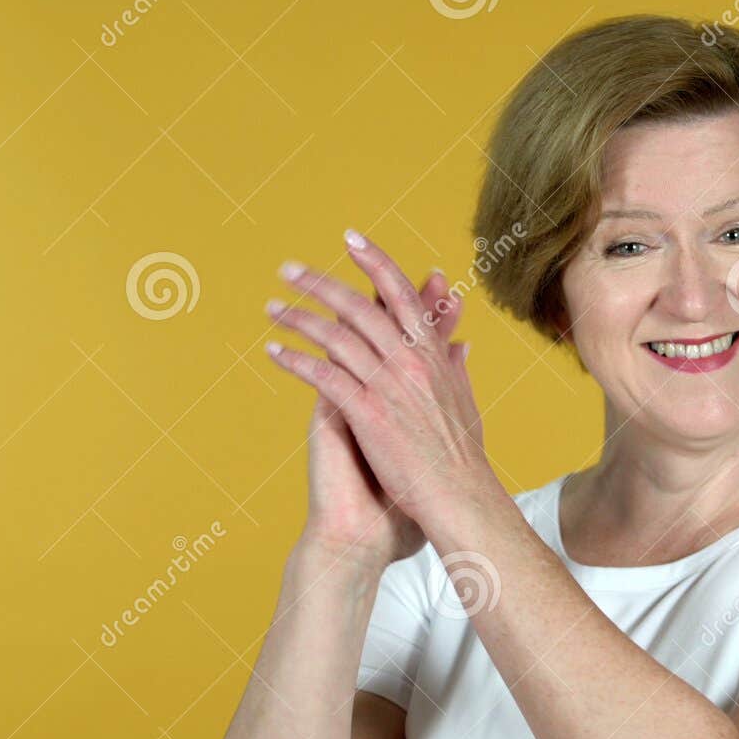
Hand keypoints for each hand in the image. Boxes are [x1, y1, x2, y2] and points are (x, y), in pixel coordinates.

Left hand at [265, 231, 491, 538]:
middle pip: (360, 306)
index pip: (402, 294)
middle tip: (288, 269)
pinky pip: (324, 376)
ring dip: (298, 318)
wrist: (461, 498)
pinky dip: (296, 361)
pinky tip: (274, 353)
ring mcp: (389, 385)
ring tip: (272, 309)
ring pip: (336, 336)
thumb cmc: (463, 459)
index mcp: (433, 354)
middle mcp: (411, 361)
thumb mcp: (466, 403)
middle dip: (320, 282)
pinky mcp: (369, 413)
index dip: (375, 261)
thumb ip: (456, 370)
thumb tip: (459, 345)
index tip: (351, 239)